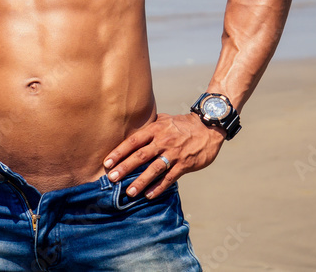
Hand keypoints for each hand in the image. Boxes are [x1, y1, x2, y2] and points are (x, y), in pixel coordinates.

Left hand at [102, 113, 224, 199]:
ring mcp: (174, 154)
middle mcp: (162, 141)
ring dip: (140, 181)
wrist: (208, 127)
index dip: (119, 152)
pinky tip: (149, 195)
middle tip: (111, 178)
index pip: (133, 141)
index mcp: (155, 129)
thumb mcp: (165, 119)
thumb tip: (133, 129)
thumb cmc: (183, 124)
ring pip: (154, 169)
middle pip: (140, 156)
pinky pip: (170, 178)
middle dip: (124, 168)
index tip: (107, 162)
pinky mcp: (185, 164)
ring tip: (129, 192)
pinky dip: (159, 187)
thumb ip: (150, 126)